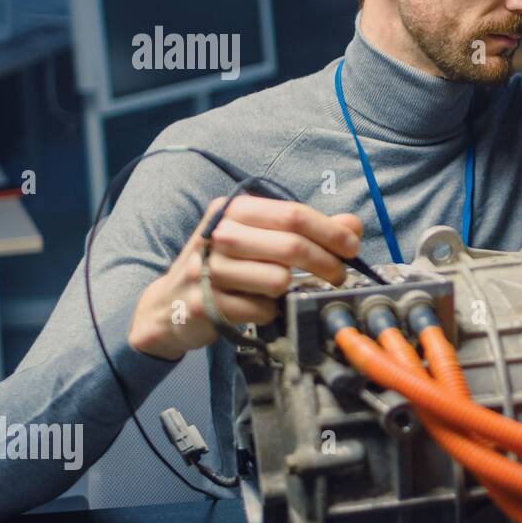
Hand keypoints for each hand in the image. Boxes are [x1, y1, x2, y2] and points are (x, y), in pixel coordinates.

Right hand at [128, 196, 362, 360]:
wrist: (169, 304)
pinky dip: (270, 312)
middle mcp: (218, 234)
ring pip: (278, 280)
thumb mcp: (260, 239)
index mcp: (233, 210)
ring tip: (288, 291)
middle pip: (291, 246)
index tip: (352, 247)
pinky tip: (259, 307)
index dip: (330, 232)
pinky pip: (261, 310)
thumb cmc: (226, 267)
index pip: (293, 214)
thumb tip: (352, 225)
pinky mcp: (206, 303)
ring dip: (294, 290)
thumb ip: (306, 230)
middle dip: (326, 264)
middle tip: (338, 276)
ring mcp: (208, 269)